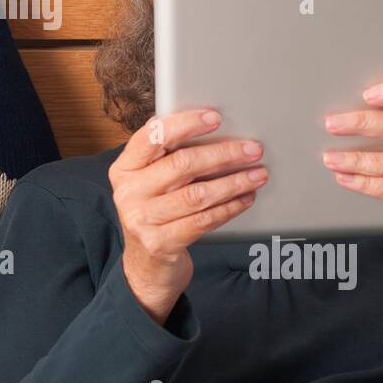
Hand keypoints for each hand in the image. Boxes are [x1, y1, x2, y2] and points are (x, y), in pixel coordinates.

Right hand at [109, 108, 266, 324]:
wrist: (146, 265)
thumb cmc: (155, 213)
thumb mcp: (150, 182)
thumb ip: (166, 157)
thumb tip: (209, 126)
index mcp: (124, 169)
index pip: (152, 137)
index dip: (185, 124)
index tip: (215, 117)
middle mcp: (128, 193)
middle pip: (180, 165)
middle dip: (223, 154)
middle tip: (252, 149)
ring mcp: (142, 220)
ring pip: (197, 194)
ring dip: (233, 182)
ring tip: (257, 174)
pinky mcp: (161, 244)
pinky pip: (203, 221)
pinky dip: (229, 208)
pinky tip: (245, 198)